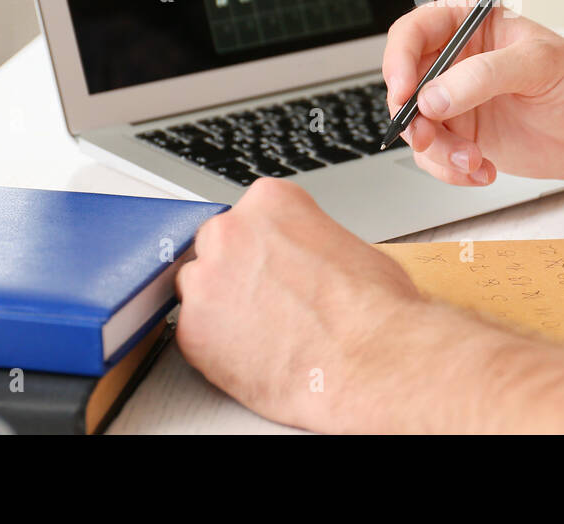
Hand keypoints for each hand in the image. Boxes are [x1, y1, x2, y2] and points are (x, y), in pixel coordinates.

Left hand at [175, 177, 422, 431]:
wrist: (369, 362)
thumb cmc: (372, 309)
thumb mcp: (348, 245)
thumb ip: (308, 241)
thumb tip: (304, 258)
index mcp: (270, 201)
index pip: (249, 216)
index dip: (265, 246)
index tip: (276, 265)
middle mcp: (230, 231)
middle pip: (216, 246)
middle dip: (237, 272)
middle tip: (269, 300)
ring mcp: (205, 280)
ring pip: (199, 289)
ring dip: (221, 307)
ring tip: (263, 332)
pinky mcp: (191, 331)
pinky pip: (193, 334)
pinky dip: (216, 347)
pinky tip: (254, 354)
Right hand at [382, 0, 563, 184]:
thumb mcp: (537, 65)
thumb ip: (483, 76)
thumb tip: (433, 97)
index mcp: (470, 25)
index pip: (414, 33)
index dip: (399, 60)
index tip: (405, 92)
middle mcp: (456, 62)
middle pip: (405, 84)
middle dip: (412, 116)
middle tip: (429, 137)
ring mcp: (457, 101)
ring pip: (416, 126)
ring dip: (437, 150)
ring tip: (473, 160)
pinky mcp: (464, 137)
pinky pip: (434, 156)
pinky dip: (451, 169)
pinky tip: (482, 170)